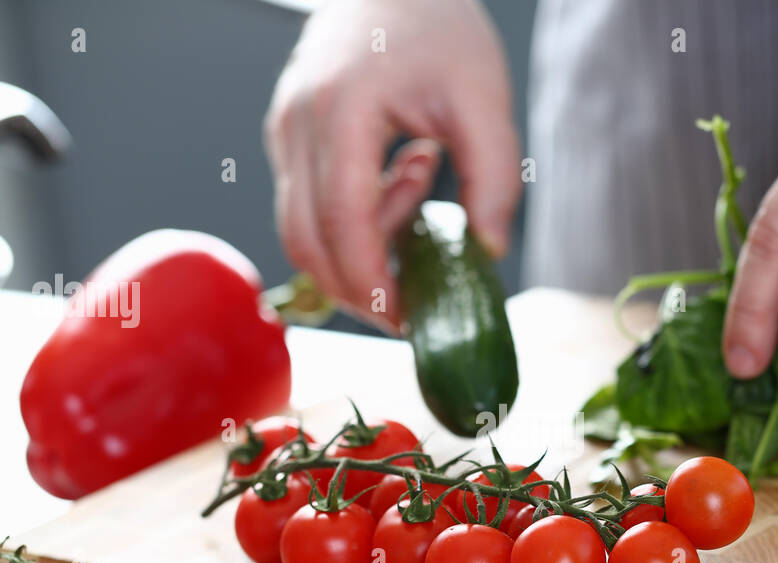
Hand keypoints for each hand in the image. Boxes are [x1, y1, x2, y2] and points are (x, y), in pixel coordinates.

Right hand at [264, 0, 520, 330]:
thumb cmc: (435, 24)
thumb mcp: (483, 97)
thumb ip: (494, 176)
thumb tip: (487, 251)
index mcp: (341, 110)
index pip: (343, 223)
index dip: (372, 283)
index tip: (407, 317)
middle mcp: (296, 124)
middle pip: (307, 243)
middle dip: (358, 290)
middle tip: (412, 304)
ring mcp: (283, 132)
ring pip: (301, 232)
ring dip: (359, 250)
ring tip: (419, 193)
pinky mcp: (287, 139)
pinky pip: (306, 208)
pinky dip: (351, 223)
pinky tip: (400, 176)